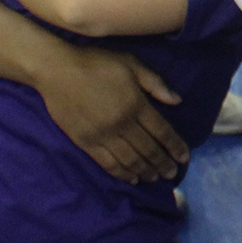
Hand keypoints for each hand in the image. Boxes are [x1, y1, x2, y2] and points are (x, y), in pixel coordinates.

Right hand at [33, 42, 188, 183]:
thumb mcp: (131, 64)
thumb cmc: (96, 64)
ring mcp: (103, 135)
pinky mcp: (85, 142)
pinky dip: (122, 173)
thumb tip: (178, 101)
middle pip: (148, 150)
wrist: (57, 71)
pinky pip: (108, 163)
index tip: (184, 157)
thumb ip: (155, 83)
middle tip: (172, 174)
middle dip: (163, 163)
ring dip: (146, 171)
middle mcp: (122, 123)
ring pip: (130, 160)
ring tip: (155, 178)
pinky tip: (132, 178)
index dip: (175, 146)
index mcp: (136, 105)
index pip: (162, 131)